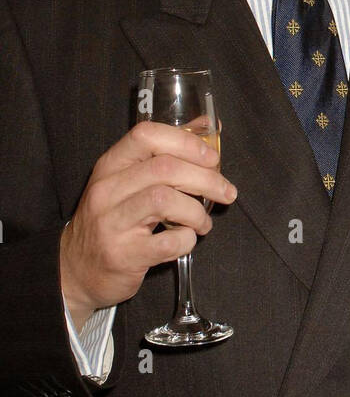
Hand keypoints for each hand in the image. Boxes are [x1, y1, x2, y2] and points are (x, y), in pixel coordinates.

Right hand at [60, 122, 237, 330]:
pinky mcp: (123, 255)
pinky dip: (187, 240)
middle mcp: (107, 190)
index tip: (212, 158)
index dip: (185, 142)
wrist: (77, 270)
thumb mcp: (128, 182)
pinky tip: (187, 240)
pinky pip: (168, 242)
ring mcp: (112, 223)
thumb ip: (166, 153)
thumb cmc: (112, 221)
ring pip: (165, 200)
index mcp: (110, 166)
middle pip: (165, 168)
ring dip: (197, 212)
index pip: (146, 136)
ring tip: (203, 223)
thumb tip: (208, 126)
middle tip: (226, 192)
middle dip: (207, 179)